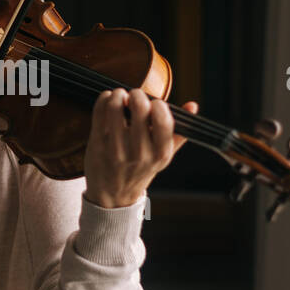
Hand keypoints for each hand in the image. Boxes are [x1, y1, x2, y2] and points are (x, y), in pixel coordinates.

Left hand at [83, 89, 198, 207]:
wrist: (113, 195)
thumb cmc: (140, 169)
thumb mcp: (162, 155)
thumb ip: (178, 132)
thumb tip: (192, 106)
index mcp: (160, 154)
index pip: (164, 121)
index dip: (159, 105)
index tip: (154, 102)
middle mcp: (139, 153)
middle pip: (139, 110)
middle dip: (137, 94)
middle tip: (135, 94)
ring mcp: (116, 150)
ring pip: (115, 109)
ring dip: (117, 95)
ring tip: (119, 95)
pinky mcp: (97, 145)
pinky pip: (99, 114)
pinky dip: (103, 100)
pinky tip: (107, 99)